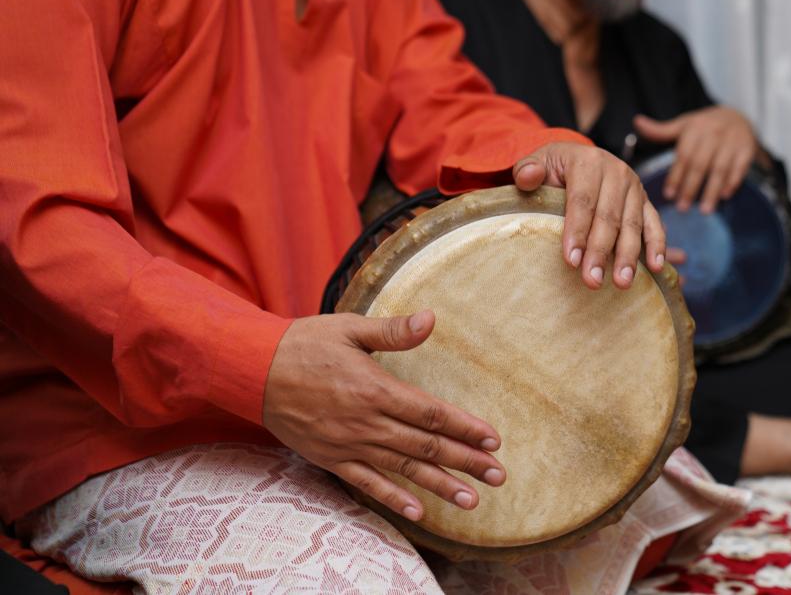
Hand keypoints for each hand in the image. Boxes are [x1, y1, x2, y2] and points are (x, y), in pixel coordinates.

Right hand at [263, 310, 505, 521]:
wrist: (252, 371)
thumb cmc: (303, 344)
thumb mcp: (349, 328)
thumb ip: (393, 331)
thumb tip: (431, 319)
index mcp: (376, 389)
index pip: (432, 414)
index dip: (465, 428)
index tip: (493, 440)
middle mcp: (368, 423)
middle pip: (426, 447)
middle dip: (466, 461)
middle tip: (498, 475)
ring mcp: (350, 445)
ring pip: (404, 470)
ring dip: (441, 486)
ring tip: (472, 499)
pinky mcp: (332, 459)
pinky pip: (368, 484)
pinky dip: (394, 499)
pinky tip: (419, 512)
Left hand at [513, 143, 665, 290]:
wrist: (579, 159)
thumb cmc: (554, 168)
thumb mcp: (538, 162)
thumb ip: (527, 169)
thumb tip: (528, 176)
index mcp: (588, 162)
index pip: (582, 200)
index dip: (577, 231)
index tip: (571, 260)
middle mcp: (616, 172)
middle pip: (608, 217)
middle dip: (600, 251)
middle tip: (592, 280)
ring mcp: (634, 187)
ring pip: (632, 224)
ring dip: (628, 256)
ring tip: (622, 283)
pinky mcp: (645, 201)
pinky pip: (654, 224)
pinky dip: (657, 245)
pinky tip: (656, 267)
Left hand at [634, 107, 767, 212]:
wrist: (738, 116)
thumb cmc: (704, 126)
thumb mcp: (683, 125)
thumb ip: (660, 130)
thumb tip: (636, 121)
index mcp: (695, 129)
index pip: (684, 156)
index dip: (676, 176)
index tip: (669, 195)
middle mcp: (714, 134)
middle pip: (700, 165)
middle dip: (691, 188)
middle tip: (682, 209)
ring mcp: (733, 141)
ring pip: (720, 169)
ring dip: (712, 191)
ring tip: (704, 211)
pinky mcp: (747, 149)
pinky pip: (740, 168)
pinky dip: (732, 182)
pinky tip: (724, 196)